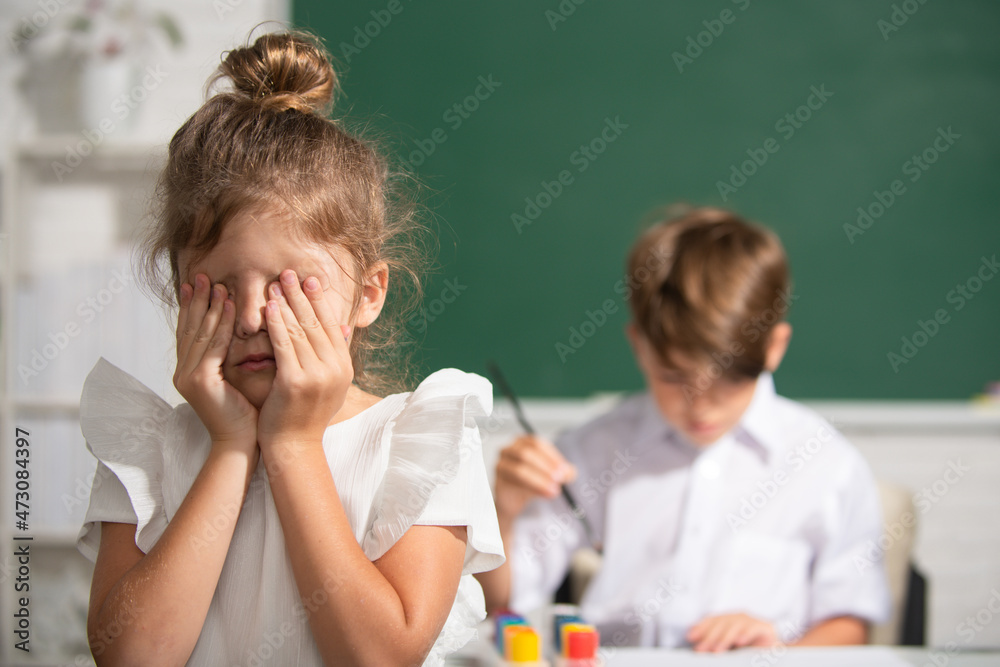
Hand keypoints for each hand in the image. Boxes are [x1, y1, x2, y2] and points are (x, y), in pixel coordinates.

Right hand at [173, 274, 257, 447]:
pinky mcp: (200, 380)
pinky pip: (213, 345)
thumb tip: (243, 330)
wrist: (241, 444)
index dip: (193, 307)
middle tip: (202, 275)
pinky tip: (228, 306)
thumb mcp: (235, 378)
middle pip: (190, 328)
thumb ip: (232, 356)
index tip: (199, 283)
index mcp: (189, 371)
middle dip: (196, 300)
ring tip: (216, 283)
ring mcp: (188, 376)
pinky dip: (221, 323)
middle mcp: (183, 372)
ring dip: (209, 306)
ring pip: (200, 333)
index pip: (189, 332)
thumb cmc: (245, 413)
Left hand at [256, 270, 353, 450]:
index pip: (332, 326)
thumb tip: (343, 328)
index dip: (320, 301)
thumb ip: (334, 355)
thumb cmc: (305, 415)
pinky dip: (277, 323)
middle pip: (317, 324)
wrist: (294, 446)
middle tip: (290, 273)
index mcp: (344, 368)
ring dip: (288, 304)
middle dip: (302, 295)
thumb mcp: (329, 384)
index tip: (310, 280)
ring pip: (301, 330)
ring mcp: (317, 375)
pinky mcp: (296, 381)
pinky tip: (269, 308)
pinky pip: (284, 345)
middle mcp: (335, 369)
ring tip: (276, 285)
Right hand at [494, 435, 575, 520]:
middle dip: (547, 467)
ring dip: (540, 480)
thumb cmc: (530, 482)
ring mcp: (501, 464)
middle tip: (560, 478)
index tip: (565, 469)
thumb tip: (570, 472)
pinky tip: (544, 494)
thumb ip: (562, 472)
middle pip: (528, 453)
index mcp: (523, 442)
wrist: (513, 500)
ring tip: (554, 490)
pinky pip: (514, 484)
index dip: (553, 456)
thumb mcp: (550, 475)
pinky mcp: (498, 481)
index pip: (538, 444)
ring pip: (520, 470)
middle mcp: (509, 450)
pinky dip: (532, 488)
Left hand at [687, 613, 778, 651]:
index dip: (700, 628)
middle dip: (709, 637)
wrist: (774, 647)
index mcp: (728, 620)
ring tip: (716, 650)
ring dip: (724, 638)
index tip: (690, 637)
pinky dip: (746, 634)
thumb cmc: (748, 648)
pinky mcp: (765, 627)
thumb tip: (698, 645)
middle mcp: (738, 617)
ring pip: (735, 626)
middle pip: (721, 623)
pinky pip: (754, 629)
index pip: (712, 621)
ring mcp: (751, 621)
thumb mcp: (730, 644)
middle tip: (701, 649)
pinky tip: (740, 641)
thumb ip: (716, 642)